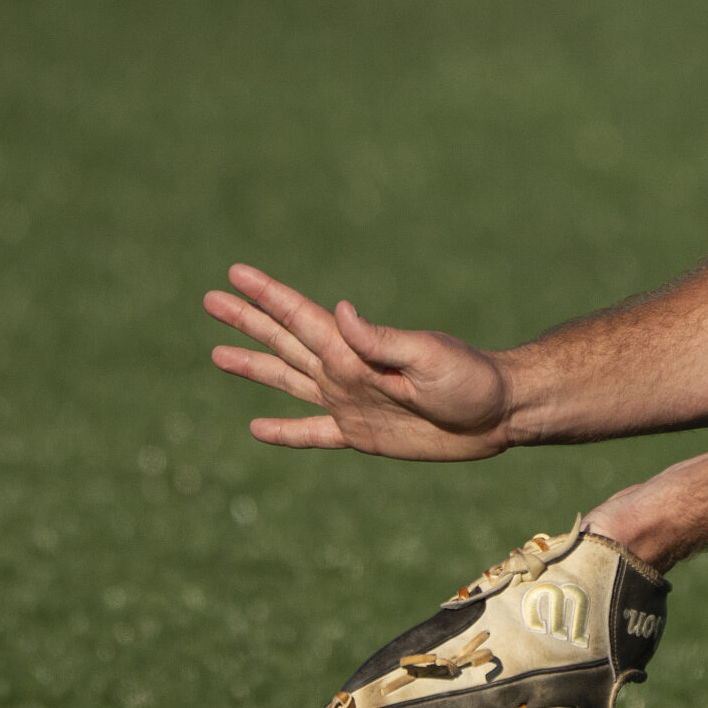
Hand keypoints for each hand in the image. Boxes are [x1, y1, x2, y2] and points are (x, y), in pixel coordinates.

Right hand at [205, 263, 513, 459]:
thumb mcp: (428, 356)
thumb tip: (341, 310)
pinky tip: (256, 428)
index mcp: (355, 349)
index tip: (235, 274)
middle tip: (210, 299)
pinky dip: (285, 432)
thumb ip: (381, 340)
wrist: (497, 413)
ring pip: (288, 381)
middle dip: (248, 322)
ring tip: (217, 354)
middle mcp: (344, 371)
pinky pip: (313, 432)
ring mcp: (349, 401)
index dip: (267, 297)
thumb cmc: (470, 379)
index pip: (301, 317)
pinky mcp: (360, 433)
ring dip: (254, 366)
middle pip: (284, 342)